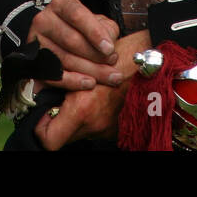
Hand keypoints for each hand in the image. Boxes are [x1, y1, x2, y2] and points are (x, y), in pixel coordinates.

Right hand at [26, 0, 120, 90]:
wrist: (59, 40)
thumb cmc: (82, 30)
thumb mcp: (96, 22)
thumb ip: (106, 29)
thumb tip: (109, 43)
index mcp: (61, 5)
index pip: (77, 15)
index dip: (94, 32)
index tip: (109, 49)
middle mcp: (45, 20)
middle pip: (71, 40)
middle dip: (96, 56)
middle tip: (114, 64)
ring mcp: (37, 41)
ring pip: (65, 59)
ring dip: (91, 70)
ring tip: (110, 77)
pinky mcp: (35, 61)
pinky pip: (54, 75)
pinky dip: (73, 81)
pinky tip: (89, 83)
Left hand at [34, 31, 148, 149]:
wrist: (156, 63)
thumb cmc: (122, 57)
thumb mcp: (86, 63)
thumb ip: (63, 79)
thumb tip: (45, 89)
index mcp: (82, 110)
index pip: (48, 139)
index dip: (40, 128)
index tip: (40, 115)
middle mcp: (94, 125)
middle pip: (63, 136)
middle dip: (57, 120)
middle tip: (58, 100)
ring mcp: (107, 129)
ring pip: (79, 131)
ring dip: (75, 117)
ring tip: (79, 96)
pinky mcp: (118, 129)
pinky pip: (96, 127)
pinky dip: (92, 116)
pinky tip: (97, 98)